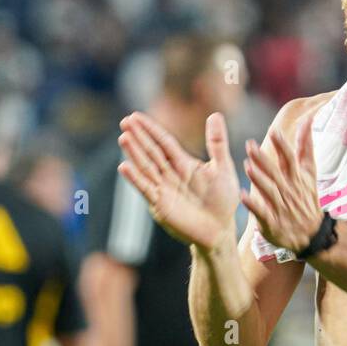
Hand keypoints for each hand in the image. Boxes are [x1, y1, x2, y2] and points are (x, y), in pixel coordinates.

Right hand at [118, 111, 238, 250]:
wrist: (220, 231)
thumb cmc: (223, 201)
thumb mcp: (223, 168)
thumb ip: (217, 143)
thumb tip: (215, 114)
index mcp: (183, 163)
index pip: (163, 142)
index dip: (151, 129)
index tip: (135, 116)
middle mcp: (170, 174)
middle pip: (151, 151)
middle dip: (139, 137)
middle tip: (125, 121)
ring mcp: (163, 189)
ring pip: (146, 167)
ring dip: (134, 153)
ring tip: (124, 137)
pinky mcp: (160, 205)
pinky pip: (146, 189)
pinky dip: (135, 179)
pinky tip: (123, 166)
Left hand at [240, 113, 322, 254]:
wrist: (313, 234)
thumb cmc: (307, 199)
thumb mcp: (309, 173)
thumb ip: (306, 146)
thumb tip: (307, 121)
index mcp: (297, 178)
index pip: (290, 160)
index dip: (283, 146)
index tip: (273, 132)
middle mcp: (289, 190)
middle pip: (276, 173)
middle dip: (264, 159)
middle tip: (250, 145)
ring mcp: (281, 207)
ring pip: (269, 191)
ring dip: (259, 179)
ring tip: (247, 167)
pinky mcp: (273, 222)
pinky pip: (262, 213)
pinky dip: (253, 205)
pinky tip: (242, 196)